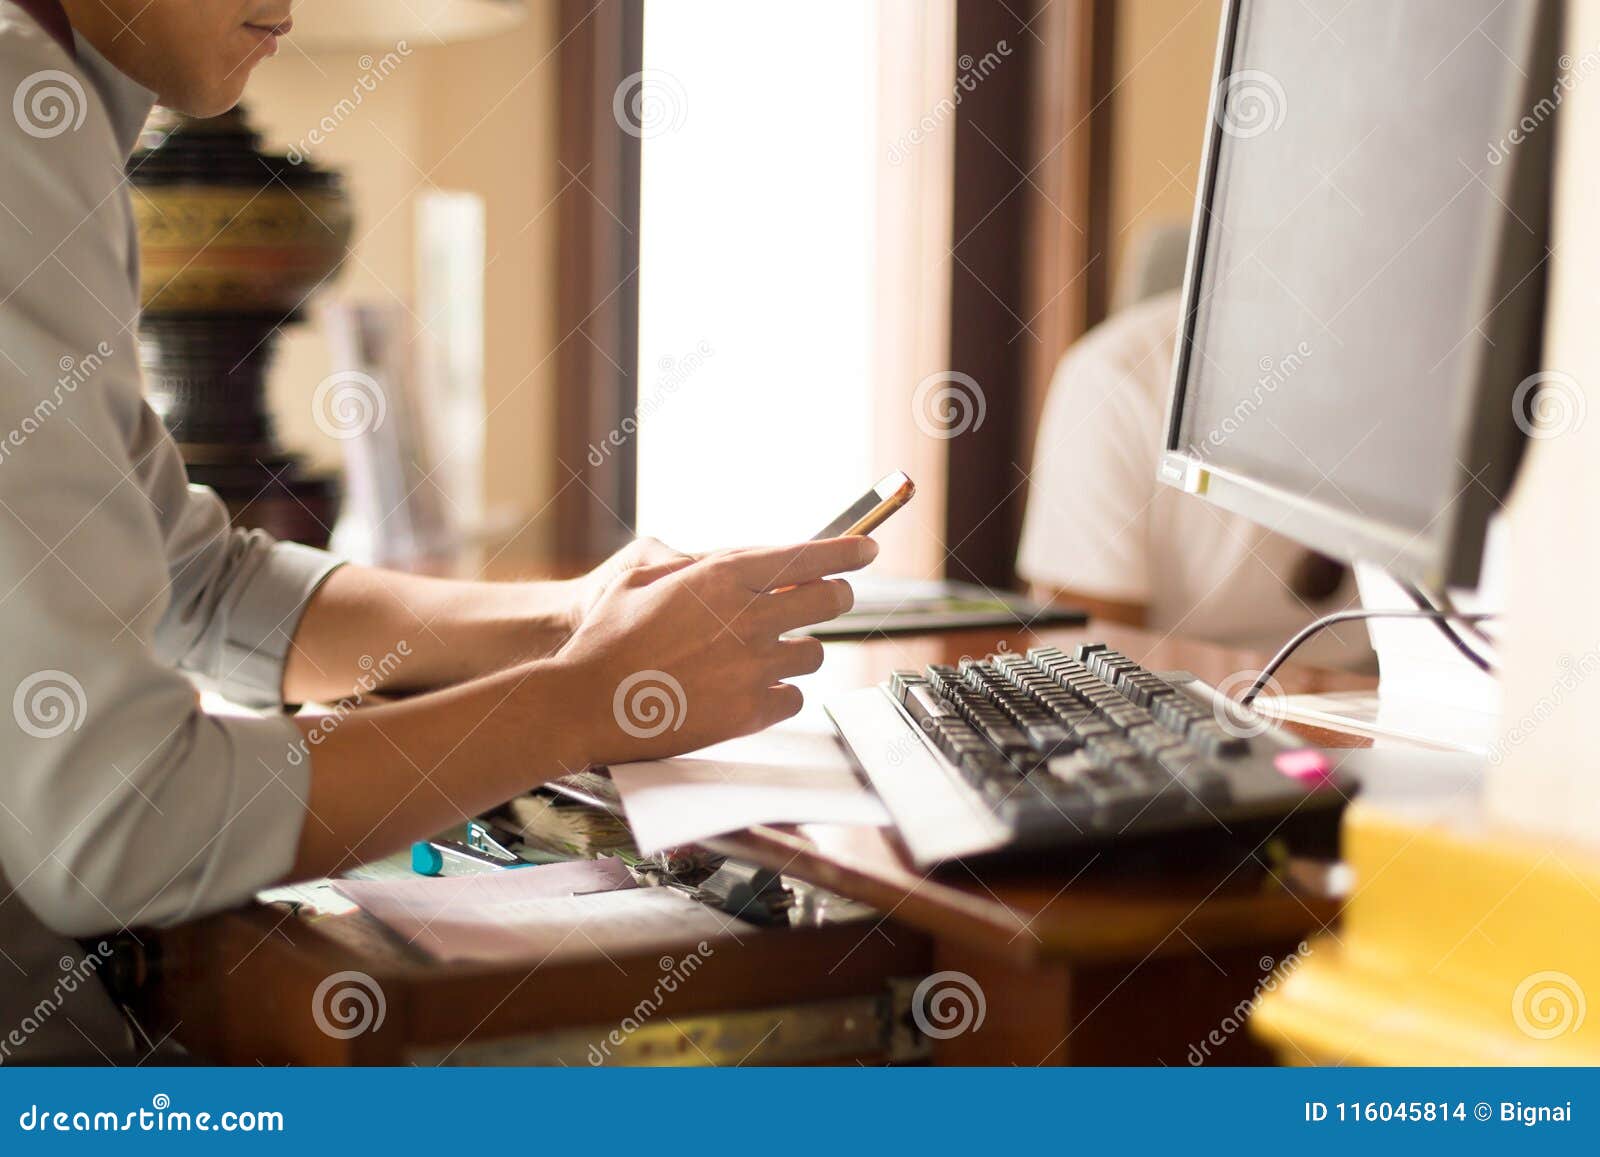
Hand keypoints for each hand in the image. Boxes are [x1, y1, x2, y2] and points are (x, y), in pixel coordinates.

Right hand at [557, 536, 876, 765]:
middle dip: (834, 596)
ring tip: (764, 655)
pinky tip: (751, 691)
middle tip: (827, 599)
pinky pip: (793, 698)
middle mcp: (747, 617)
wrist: (586, 702)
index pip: (808, 557)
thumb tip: (728, 562)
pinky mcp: (750, 711)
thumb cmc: (606, 640)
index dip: (847, 551)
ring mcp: (753, 666)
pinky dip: (779, 694)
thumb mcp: (642, 578)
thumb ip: (693, 565)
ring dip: (798, 650)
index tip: (868, 549)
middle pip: (829, 601)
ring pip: (813, 653)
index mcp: (723, 577)